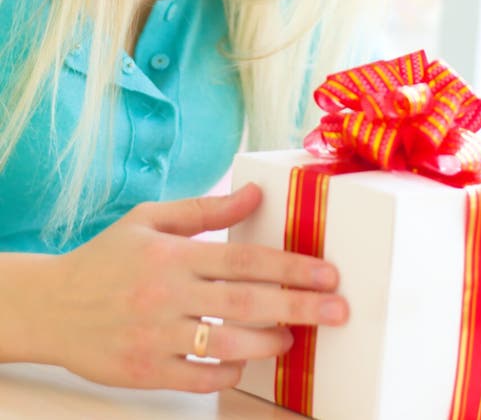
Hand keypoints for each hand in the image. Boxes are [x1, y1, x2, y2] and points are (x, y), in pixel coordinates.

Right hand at [47, 184, 347, 392]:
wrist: (51, 305)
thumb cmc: (106, 258)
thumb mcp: (150, 219)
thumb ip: (206, 209)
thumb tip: (255, 193)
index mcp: (172, 253)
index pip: (244, 259)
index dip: (290, 266)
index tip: (326, 272)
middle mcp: (167, 295)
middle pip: (246, 302)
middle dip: (298, 305)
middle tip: (336, 309)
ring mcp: (155, 336)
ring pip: (226, 345)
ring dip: (268, 342)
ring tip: (293, 336)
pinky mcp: (144, 370)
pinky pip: (197, 379)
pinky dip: (226, 374)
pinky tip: (244, 362)